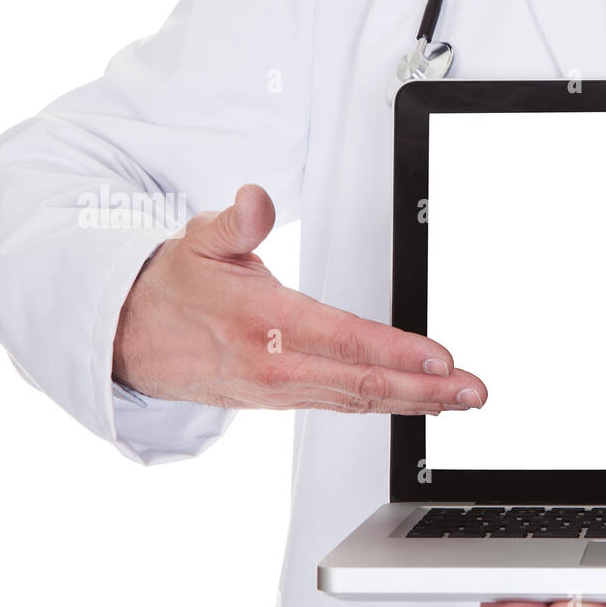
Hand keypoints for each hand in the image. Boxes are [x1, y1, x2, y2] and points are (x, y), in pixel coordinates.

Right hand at [113, 184, 487, 414]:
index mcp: (266, 323)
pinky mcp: (284, 401)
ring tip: (460, 401)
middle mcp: (278, 365)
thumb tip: (256, 200)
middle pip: (366, 383)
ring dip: (416, 403)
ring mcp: (283, 390)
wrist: (131, 341)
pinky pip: (345, 405)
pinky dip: (386, 406)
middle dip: (429, 390)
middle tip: (474, 391)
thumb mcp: (199, 240)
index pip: (348, 342)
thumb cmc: (175, 289)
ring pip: (361, 401)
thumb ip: (237, 222)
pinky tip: (416, 403)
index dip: (400, 354)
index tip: (442, 358)